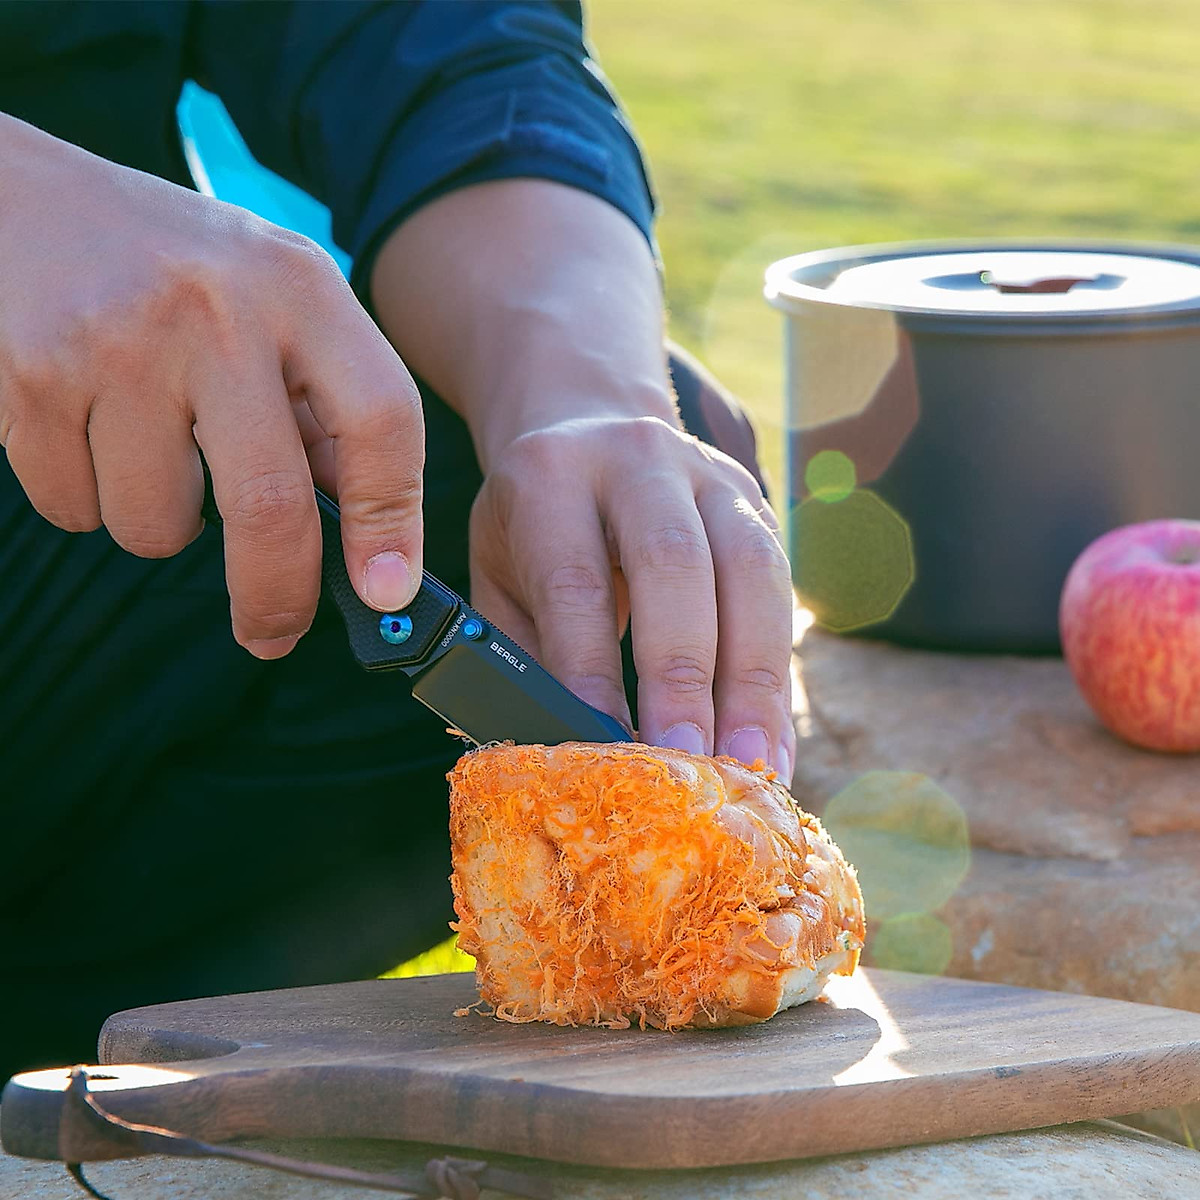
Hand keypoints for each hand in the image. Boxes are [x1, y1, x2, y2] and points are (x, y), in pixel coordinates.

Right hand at [0, 116, 423, 656]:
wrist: (21, 203)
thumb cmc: (175, 273)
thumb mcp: (276, 304)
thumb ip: (324, 408)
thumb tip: (367, 546)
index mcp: (300, 288)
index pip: (380, 419)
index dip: (392, 520)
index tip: (388, 592)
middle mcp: (216, 309)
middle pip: (269, 507)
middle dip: (276, 597)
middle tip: (272, 633)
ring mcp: (118, 343)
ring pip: (157, 527)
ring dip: (159, 522)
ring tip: (147, 444)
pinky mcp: (33, 378)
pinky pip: (76, 509)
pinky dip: (87, 497)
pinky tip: (89, 427)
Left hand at [469, 412, 794, 777]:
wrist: (587, 424)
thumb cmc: (533, 526)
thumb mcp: (500, 572)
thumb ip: (524, 651)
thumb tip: (566, 752)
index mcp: (552, 475)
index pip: (575, 580)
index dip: (593, 669)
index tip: (607, 748)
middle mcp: (638, 459)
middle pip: (673, 564)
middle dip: (684, 673)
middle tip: (688, 759)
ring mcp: (710, 475)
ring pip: (749, 571)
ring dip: (754, 678)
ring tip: (750, 763)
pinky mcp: (757, 505)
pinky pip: (781, 590)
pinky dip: (778, 677)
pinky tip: (773, 742)